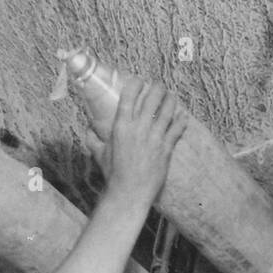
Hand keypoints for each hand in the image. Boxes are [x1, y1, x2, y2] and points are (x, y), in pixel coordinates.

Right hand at [88, 79, 187, 204]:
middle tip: (159, 87)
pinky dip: (181, 120)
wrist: (129, 192)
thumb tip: (88, 130)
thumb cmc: (113, 173)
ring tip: (171, 97)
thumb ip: (93, 139)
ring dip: (171, 100)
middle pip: (152, 97)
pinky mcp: (166, 148)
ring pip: (167, 110)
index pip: (130, 95)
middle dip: (158, 88)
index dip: (136, 83)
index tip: (139, 80)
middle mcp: (139, 127)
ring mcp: (154, 137)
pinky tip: (183, 116)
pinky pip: (177, 129)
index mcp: (121, 125)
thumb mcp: (99, 153)